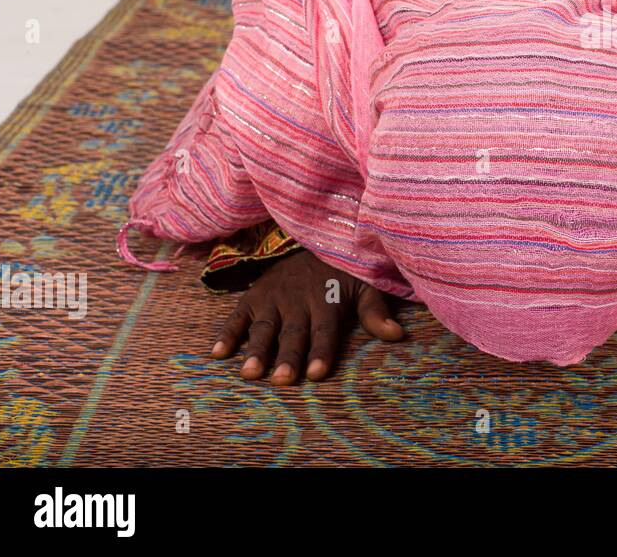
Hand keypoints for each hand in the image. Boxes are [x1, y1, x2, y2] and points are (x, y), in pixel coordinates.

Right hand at [210, 249, 403, 384]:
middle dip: (288, 357)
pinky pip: (238, 315)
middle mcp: (298, 300)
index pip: (325, 331)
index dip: (322, 351)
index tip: (317, 373)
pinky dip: (227, 332)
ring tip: (249, 372)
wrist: (316, 236)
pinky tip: (218, 353)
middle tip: (281, 380)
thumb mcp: (365, 285)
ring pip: (264, 327)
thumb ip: (375, 311)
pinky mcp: (254, 295)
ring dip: (256, 349)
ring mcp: (273, 298)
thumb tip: (398, 335)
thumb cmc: (344, 271)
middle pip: (293, 333)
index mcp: (327, 300)